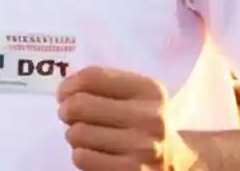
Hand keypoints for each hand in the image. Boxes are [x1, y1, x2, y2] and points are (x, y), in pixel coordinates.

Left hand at [56, 65, 193, 170]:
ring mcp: (142, 148)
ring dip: (73, 135)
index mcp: (150, 90)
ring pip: (77, 133)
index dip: (69, 84)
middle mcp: (150, 117)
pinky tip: (93, 153)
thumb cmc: (144, 124)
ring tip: (85, 136)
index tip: (64, 93)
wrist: (175, 162)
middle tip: (67, 115)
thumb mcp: (138, 97)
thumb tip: (65, 89)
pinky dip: (80, 155)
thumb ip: (107, 85)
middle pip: (80, 104)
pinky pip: (82, 157)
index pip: (93, 77)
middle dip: (66, 110)